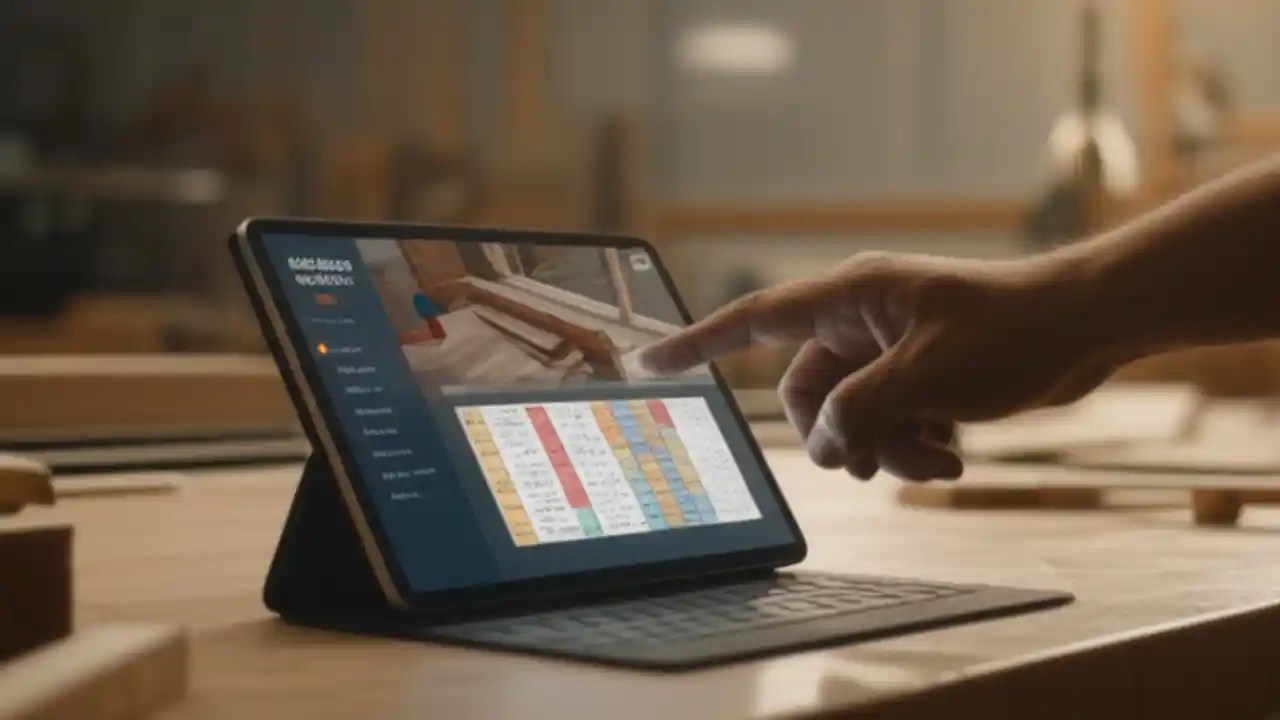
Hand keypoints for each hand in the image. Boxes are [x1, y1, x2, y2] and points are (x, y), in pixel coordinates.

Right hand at [639, 251, 1120, 480]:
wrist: (1084, 328)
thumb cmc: (1011, 332)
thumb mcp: (925, 377)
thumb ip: (860, 412)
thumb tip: (827, 446)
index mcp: (850, 296)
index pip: (753, 319)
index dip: (697, 343)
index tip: (649, 361)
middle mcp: (861, 320)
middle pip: (807, 392)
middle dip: (838, 435)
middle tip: (870, 462)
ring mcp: (889, 349)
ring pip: (850, 416)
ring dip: (884, 448)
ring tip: (933, 460)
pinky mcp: (918, 374)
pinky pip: (887, 422)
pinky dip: (911, 446)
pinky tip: (952, 456)